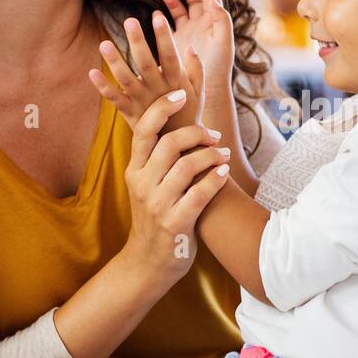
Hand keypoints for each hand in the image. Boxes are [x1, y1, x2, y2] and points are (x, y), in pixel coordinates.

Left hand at [89, 11, 205, 132]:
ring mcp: (143, 103)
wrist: (180, 152)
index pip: (171, 56)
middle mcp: (159, 91)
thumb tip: (191, 47)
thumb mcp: (199, 93)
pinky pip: (115, 100)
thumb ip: (196, 70)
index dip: (165, 37)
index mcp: (176, 83)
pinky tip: (92, 72)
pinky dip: (103, 88)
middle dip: (138, 42)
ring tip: (104, 43)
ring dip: (115, 62)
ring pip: (127, 80)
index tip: (158, 17)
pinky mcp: (131, 115)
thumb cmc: (189, 117)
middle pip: (146, 63)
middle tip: (129, 21)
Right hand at [122, 90, 231, 285]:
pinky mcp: (175, 223)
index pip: (143, 129)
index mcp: (134, 170)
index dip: (162, 108)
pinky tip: (224, 172)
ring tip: (223, 154)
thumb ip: (158, 156)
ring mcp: (157, 205)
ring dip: (211, 155)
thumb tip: (175, 119)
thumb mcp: (147, 183)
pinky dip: (215, 179)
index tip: (181, 95)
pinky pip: (200, 194)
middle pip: (169, 144)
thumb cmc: (155, 216)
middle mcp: (142, 184)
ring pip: (187, 166)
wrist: (148, 262)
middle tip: (214, 136)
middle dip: (197, 133)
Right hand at [163, 0, 234, 90]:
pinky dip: (164, 15)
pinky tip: (158, 12)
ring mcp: (189, 32)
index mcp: (216, 22)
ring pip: (182, 10)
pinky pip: (170, 23)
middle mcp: (203, 25)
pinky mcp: (176, 41)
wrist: (206, 88)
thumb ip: (221, 20)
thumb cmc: (218, 67)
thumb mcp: (224, 42)